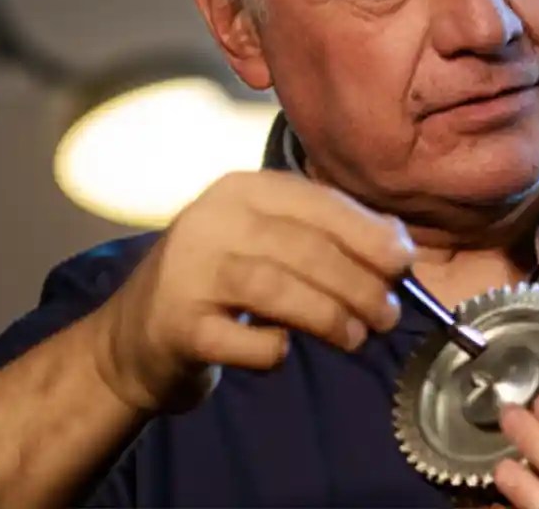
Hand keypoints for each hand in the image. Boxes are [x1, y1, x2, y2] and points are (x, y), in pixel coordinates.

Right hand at [85, 170, 415, 412]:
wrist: (134, 337)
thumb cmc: (221, 283)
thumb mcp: (270, 241)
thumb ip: (329, 235)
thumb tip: (400, 246)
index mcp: (243, 189)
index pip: (319, 204)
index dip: (369, 234)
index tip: (403, 263)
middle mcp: (212, 220)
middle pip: (306, 248)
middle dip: (359, 283)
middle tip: (386, 314)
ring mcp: (189, 271)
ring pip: (279, 289)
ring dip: (330, 316)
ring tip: (355, 336)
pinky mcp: (178, 326)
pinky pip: (246, 341)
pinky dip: (275, 350)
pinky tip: (280, 350)